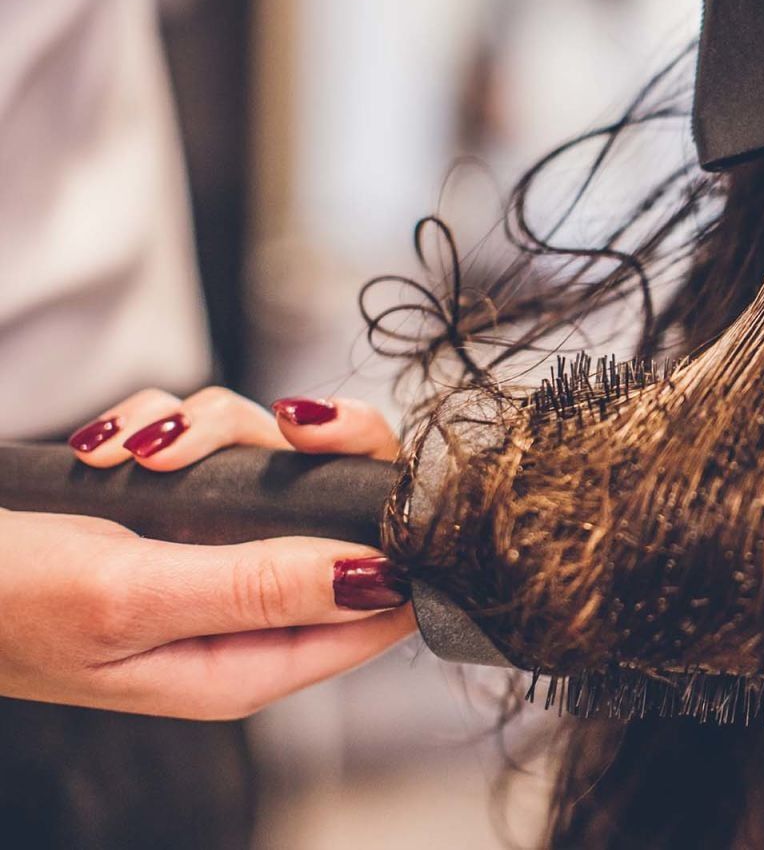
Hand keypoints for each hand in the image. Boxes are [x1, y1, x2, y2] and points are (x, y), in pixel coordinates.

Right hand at [0, 388, 415, 719]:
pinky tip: (107, 451)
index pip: (381, 609)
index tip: (387, 472)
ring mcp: (209, 553)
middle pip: (344, 512)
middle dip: (316, 453)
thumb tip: (380, 578)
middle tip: (287, 422)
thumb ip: (260, 588)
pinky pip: (207, 441)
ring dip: (211, 432)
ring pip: (273, 461)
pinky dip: (162, 426)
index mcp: (250, 662)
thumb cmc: (4, 601)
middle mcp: (244, 610)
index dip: (402, 536)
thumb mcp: (135, 595)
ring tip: (137, 455)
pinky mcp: (174, 509)